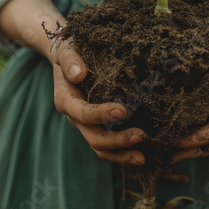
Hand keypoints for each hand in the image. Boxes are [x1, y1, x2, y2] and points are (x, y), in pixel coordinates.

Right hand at [51, 38, 146, 165]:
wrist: (68, 58)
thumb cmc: (70, 51)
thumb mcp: (67, 51)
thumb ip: (71, 61)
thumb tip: (79, 74)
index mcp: (66, 100)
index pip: (83, 113)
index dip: (101, 114)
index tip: (123, 110)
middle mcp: (75, 117)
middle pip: (94, 137)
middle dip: (117, 140)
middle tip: (141, 136)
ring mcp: (86, 125)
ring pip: (101, 148)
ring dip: (122, 153)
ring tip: (143, 157)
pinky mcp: (97, 126)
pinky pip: (108, 146)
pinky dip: (123, 153)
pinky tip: (142, 153)